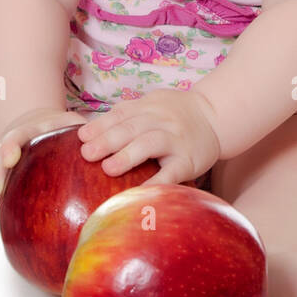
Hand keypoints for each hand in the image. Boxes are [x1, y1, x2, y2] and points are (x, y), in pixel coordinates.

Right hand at [0, 107, 90, 209]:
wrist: (44, 124)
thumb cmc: (65, 127)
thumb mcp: (75, 124)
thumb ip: (90, 133)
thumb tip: (111, 152)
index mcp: (33, 129)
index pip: (19, 135)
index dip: (12, 146)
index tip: (11, 158)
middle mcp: (16, 141)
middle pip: (1, 154)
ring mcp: (9, 156)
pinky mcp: (9, 172)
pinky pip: (0, 183)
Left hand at [76, 88, 221, 186]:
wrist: (216, 116)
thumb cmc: (176, 114)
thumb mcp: (152, 104)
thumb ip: (126, 115)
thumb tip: (90, 131)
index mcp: (148, 107)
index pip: (120, 115)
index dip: (100, 126)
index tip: (80, 138)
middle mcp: (161, 120)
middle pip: (131, 128)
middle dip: (107, 140)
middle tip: (86, 154)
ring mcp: (176, 140)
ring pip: (150, 144)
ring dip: (128, 155)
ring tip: (108, 168)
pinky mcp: (189, 160)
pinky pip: (172, 171)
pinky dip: (157, 181)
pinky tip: (141, 192)